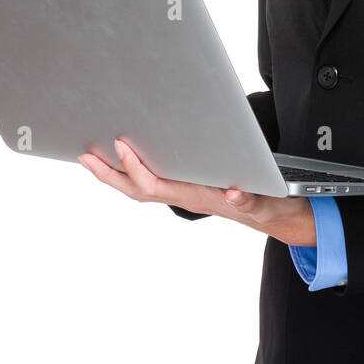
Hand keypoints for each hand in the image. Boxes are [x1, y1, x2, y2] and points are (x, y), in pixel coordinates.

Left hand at [78, 139, 316, 247]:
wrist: (278, 218)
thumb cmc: (270, 206)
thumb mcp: (267, 202)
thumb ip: (251, 199)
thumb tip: (235, 192)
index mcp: (199, 197)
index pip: (157, 186)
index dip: (136, 168)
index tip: (121, 145)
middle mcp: (187, 196)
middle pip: (139, 189)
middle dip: (110, 174)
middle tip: (85, 155)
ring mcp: (186, 194)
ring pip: (142, 187)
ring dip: (115, 173)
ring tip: (93, 154)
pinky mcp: (190, 187)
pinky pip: (154, 181)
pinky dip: (133, 171)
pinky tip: (123, 158)